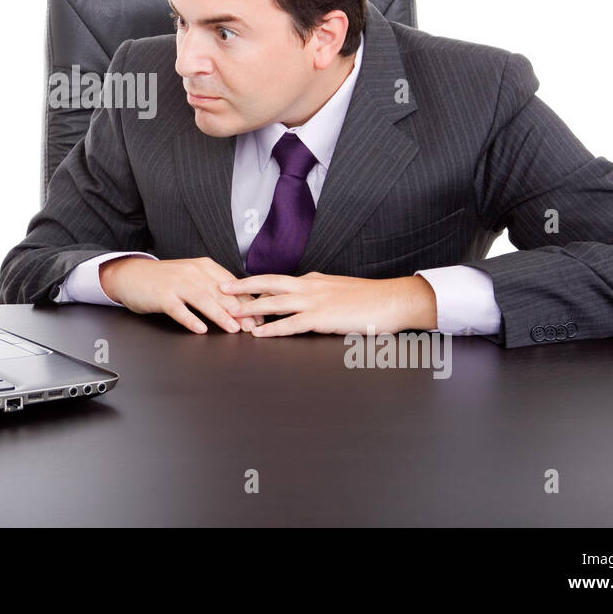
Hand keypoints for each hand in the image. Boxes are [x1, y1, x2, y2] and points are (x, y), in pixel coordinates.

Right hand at [99, 256, 252, 333]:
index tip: (261, 316)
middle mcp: (192, 272)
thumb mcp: (191, 277)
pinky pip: (178, 309)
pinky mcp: (161, 295)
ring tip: (233, 328)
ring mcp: (176, 283)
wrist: (131, 275)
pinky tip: (200, 329)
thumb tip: (240, 305)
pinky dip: (190, 319)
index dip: (248, 301)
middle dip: (240, 311)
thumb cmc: (164, 280)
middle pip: (221, 293)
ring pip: (203, 299)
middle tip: (253, 327)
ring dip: (219, 315)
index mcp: (204, 267)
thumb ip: (213, 287)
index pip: (232, 284)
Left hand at [218, 271, 437, 336]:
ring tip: (229, 312)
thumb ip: (321, 294)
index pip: (277, 280)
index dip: (255, 284)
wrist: (393, 300)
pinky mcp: (322, 317)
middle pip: (268, 282)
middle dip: (242, 286)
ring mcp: (315, 301)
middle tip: (219, 287)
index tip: (235, 285)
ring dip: (249, 307)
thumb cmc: (371, 300)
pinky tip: (258, 334)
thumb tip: (306, 301)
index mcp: (314, 280)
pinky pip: (291, 324)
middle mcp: (310, 286)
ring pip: (274, 302)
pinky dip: (272, 329)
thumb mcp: (340, 291)